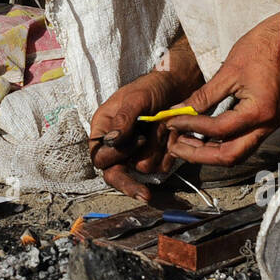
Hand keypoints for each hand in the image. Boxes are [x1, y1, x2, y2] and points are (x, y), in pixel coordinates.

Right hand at [88, 36, 202, 201]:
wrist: (179, 85)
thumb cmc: (152, 86)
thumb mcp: (137, 97)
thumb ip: (124, 119)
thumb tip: (111, 141)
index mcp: (104, 128)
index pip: (99, 157)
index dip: (115, 155)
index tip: (137, 141)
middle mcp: (117, 143)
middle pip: (115, 174)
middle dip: (131, 182)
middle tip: (146, 195)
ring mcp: (137, 151)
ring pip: (143, 168)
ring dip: (156, 151)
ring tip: (164, 129)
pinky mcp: (156, 155)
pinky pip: (162, 166)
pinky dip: (169, 154)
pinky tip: (173, 137)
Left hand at [162, 12, 279, 167]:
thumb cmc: (262, 49)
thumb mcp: (229, 71)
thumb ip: (204, 96)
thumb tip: (180, 110)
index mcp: (259, 112)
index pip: (219, 130)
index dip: (192, 127)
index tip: (172, 121)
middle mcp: (267, 125)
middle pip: (230, 155)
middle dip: (200, 154)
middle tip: (175, 146)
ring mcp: (268, 126)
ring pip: (237, 152)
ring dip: (209, 152)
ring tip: (184, 142)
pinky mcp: (265, 122)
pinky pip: (241, 141)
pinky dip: (220, 143)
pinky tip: (201, 136)